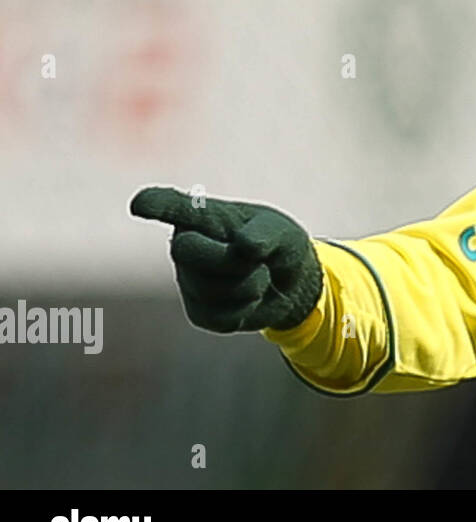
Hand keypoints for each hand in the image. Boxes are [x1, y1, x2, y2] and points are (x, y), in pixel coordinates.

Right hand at [129, 187, 322, 332]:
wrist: (290, 283)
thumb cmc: (279, 245)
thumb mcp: (282, 232)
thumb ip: (266, 234)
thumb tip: (245, 246)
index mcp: (203, 216)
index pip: (172, 207)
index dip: (156, 205)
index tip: (139, 204)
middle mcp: (186, 244)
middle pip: (186, 250)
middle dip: (227, 257)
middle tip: (260, 257)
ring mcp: (188, 279)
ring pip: (211, 288)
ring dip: (250, 285)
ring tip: (259, 275)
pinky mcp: (199, 312)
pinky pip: (221, 317)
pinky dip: (247, 310)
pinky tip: (251, 298)